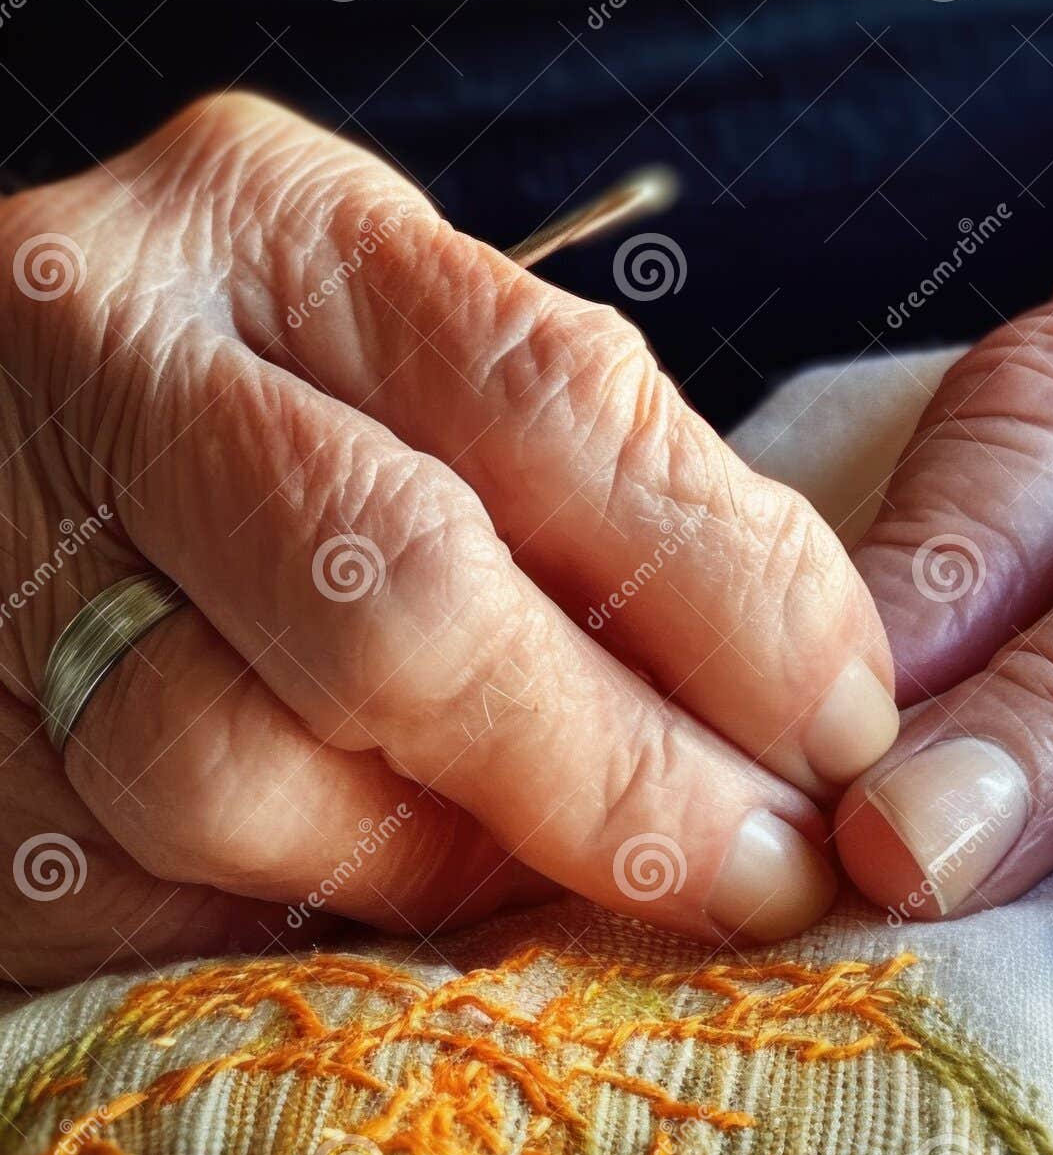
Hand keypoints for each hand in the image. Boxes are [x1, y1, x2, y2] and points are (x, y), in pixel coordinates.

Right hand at [1, 93, 897, 987]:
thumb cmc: (263, 432)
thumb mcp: (414, 380)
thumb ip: (589, 497)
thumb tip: (808, 710)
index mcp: (268, 226)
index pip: (552, 401)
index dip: (736, 595)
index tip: (846, 730)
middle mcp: (104, 362)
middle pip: (408, 605)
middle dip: (626, 779)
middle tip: (764, 874)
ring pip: (249, 776)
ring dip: (452, 870)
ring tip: (554, 884)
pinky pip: (152, 892)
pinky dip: (307, 928)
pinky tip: (392, 910)